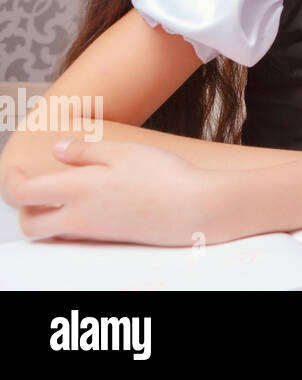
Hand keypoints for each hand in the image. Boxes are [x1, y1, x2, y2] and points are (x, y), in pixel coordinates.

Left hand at [1, 139, 224, 245]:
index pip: (22, 193)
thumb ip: (85, 151)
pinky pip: (74, 235)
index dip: (10, 179)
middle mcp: (79, 217)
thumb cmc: (163, 176)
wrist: (195, 209)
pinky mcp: (112, 237)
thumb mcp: (123, 152)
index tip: (12, 166)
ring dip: (44, 215)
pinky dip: (67, 221)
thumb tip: (58, 150)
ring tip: (60, 191)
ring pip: (50, 232)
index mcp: (77, 190)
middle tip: (31, 184)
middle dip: (22, 206)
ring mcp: (95, 231)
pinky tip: (89, 202)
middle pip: (30, 224)